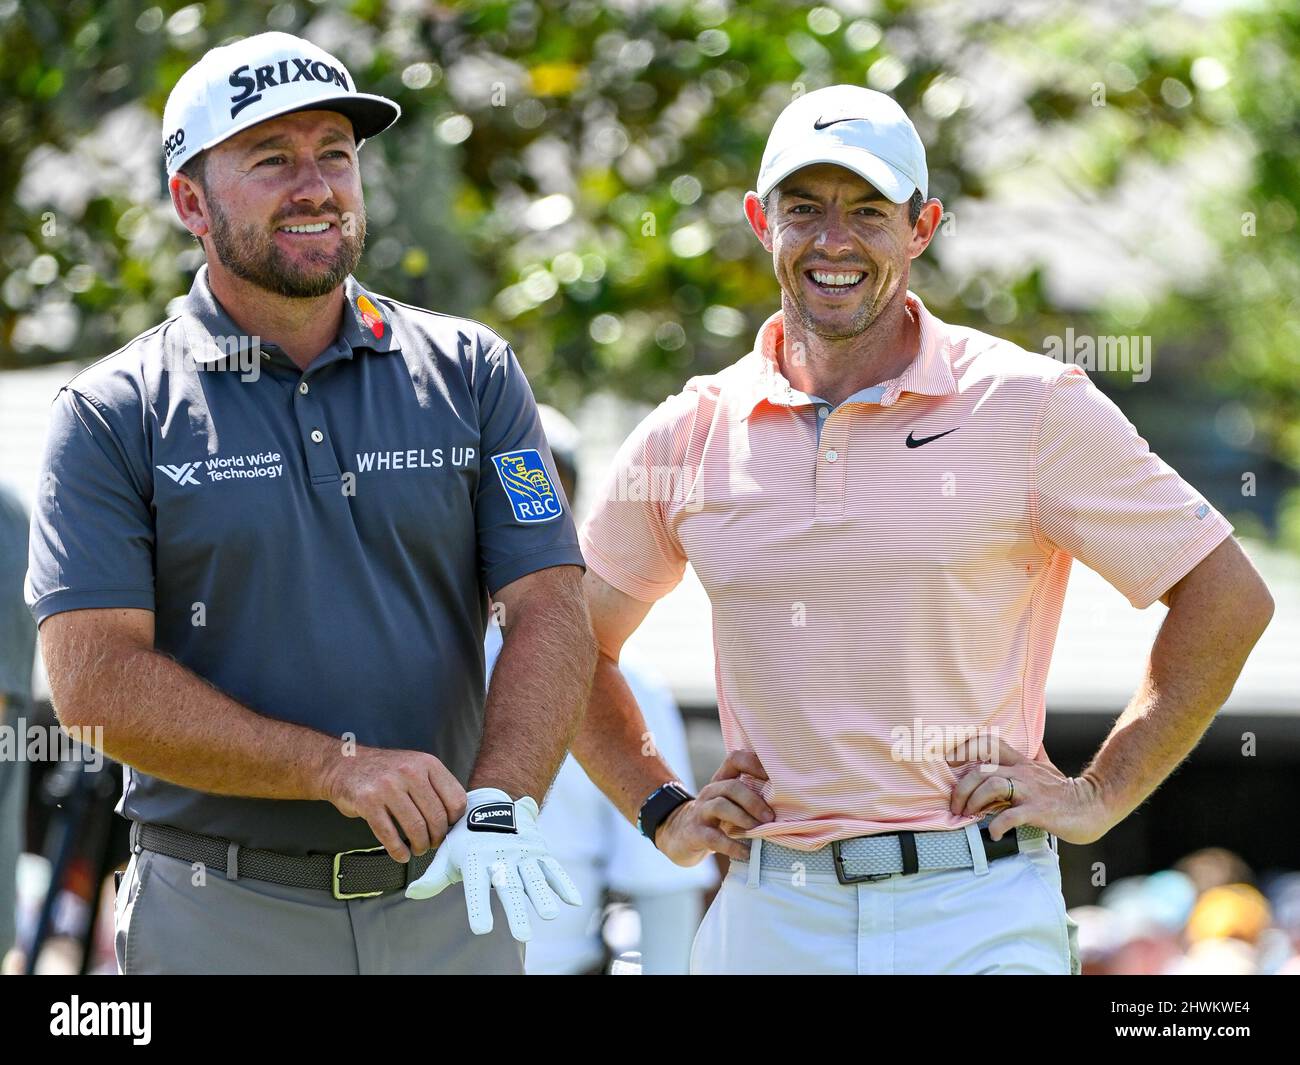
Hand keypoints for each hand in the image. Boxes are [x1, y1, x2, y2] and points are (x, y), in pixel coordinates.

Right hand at [322, 746, 465, 861]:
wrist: (343, 765)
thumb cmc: (384, 771)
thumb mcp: (415, 766)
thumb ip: (435, 786)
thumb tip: (456, 817)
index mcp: (427, 763)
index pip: (456, 799)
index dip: (455, 821)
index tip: (449, 829)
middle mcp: (409, 772)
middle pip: (437, 817)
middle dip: (437, 838)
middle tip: (432, 844)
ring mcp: (388, 787)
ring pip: (416, 828)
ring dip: (420, 846)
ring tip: (418, 849)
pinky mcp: (368, 802)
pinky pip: (389, 835)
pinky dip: (398, 851)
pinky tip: (402, 855)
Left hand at [405, 788, 580, 941]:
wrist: (490, 802)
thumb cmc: (464, 837)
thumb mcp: (447, 853)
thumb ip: (433, 878)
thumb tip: (412, 893)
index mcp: (476, 859)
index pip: (476, 887)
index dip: (479, 907)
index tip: (481, 929)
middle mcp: (501, 856)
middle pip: (509, 886)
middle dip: (516, 910)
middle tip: (522, 935)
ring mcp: (523, 853)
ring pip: (534, 876)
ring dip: (543, 896)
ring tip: (549, 916)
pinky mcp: (539, 851)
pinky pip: (553, 868)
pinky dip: (564, 883)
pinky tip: (573, 901)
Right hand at [654, 750, 774, 864]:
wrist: (679, 835)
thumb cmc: (716, 819)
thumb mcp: (730, 803)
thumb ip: (750, 797)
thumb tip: (790, 801)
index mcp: (721, 781)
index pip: (735, 759)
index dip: (754, 763)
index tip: (774, 778)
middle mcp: (710, 792)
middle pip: (731, 786)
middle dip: (754, 801)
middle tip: (770, 817)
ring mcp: (701, 812)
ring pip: (721, 806)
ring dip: (743, 818)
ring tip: (758, 832)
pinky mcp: (695, 833)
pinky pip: (714, 838)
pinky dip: (733, 846)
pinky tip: (746, 853)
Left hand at [945, 736, 1112, 844]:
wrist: (1095, 806)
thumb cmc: (1066, 791)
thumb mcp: (1046, 768)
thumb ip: (1035, 754)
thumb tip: (1032, 741)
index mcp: (1021, 762)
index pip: (988, 744)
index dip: (964, 749)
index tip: (948, 762)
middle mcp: (1022, 772)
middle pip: (982, 770)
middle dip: (962, 788)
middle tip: (955, 806)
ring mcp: (1030, 791)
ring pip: (992, 785)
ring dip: (974, 802)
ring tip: (969, 817)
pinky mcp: (1039, 811)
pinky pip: (1012, 815)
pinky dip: (998, 825)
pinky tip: (993, 833)